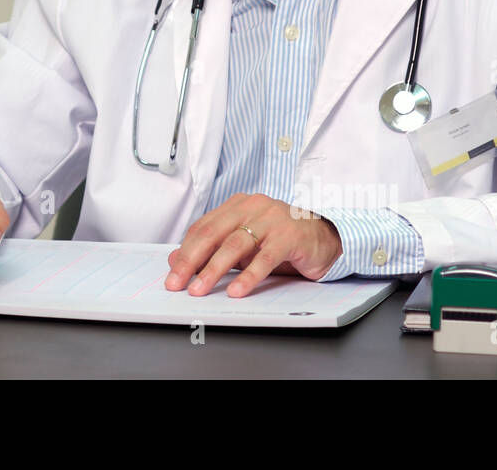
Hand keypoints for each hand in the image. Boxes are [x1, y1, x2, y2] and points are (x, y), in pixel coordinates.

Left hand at [165, 193, 342, 297]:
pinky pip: (264, 258)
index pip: (202, 228)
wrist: (324, 237)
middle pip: (213, 234)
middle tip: (177, 283)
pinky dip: (249, 276)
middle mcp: (251, 207)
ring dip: (213, 270)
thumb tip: (176, 260)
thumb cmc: (281, 241)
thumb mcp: (244, 247)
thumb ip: (213, 250)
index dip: (184, 252)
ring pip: (235, 245)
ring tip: (199, 290)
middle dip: (191, 261)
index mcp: (236, 206)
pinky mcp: (289, 235)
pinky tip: (237, 291)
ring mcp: (271, 219)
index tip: (172, 274)